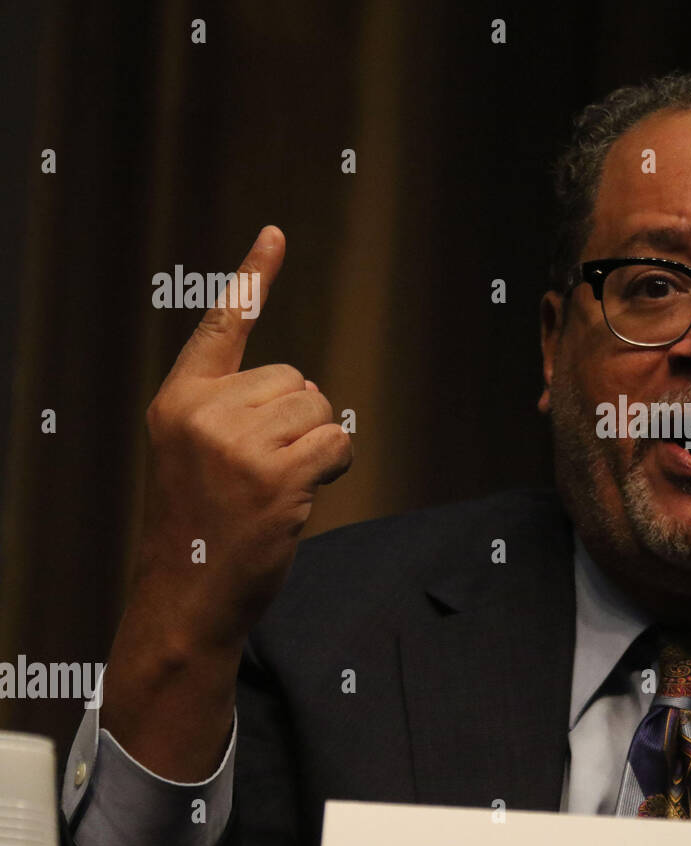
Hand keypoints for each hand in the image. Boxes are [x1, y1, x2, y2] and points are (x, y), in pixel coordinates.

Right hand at [101, 226, 350, 779]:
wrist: (189, 593)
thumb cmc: (201, 525)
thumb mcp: (194, 454)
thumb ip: (233, 412)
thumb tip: (308, 390)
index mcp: (179, 401)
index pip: (222, 326)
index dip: (253, 278)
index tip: (276, 233)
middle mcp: (205, 413)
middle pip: (296, 379)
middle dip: (298, 420)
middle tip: (264, 470)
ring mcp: (239, 442)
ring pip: (320, 408)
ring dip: (318, 445)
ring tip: (279, 486)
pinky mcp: (277, 473)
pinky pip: (337, 441)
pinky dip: (334, 465)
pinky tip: (302, 495)